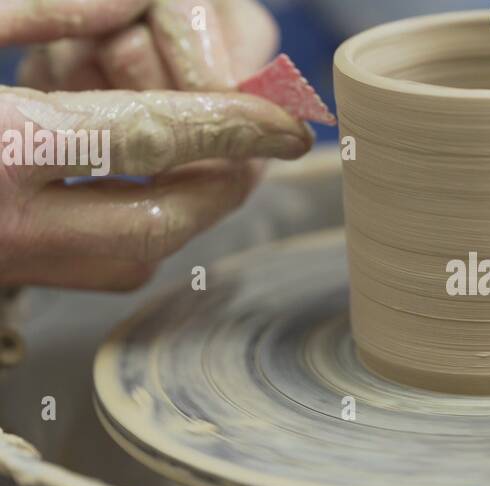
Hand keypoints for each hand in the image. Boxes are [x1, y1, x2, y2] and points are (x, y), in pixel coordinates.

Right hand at [0, 0, 311, 289]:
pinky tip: (139, 187)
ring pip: (132, 262)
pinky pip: (91, 271)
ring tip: (204, 162)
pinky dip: (135, 231)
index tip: (286, 124)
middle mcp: (7, 223)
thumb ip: (50, 11)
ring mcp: (6, 262)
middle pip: (159, 220)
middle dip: (224, 184)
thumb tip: (140, 0)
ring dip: (184, 210)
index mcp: (0, 142)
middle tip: (257, 151)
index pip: (149, 135)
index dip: (230, 124)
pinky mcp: (4, 280)